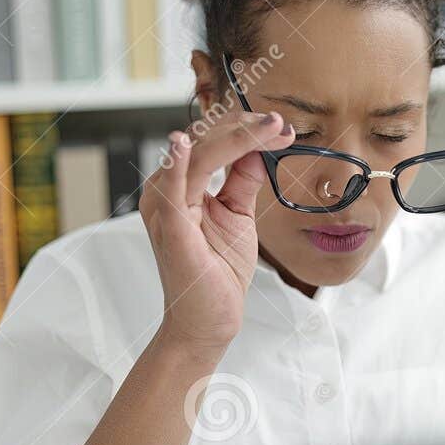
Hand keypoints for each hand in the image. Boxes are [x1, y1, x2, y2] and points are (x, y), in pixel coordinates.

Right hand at [138, 108, 294, 352]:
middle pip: (203, 141)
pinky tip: (182, 144)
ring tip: (270, 127)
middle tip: (280, 125)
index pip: (209, 141)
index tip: (280, 127)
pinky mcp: (169, 229)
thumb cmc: (217, 269)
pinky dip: (175, 165)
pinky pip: (170, 191)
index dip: (244, 129)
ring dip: (235, 136)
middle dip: (245, 128)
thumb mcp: (237, 213)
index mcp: (178, 184)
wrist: (209, 319)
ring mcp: (163, 208)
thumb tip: (259, 147)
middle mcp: (164, 190)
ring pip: (197, 155)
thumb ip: (242, 179)